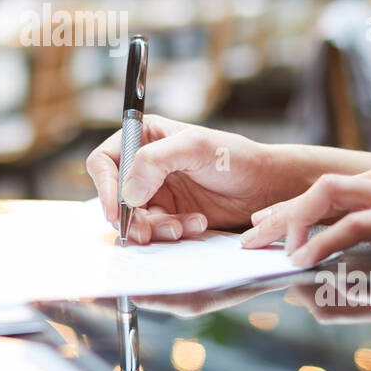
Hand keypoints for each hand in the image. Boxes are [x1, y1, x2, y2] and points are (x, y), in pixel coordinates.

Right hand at [85, 116, 302, 243]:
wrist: (266, 188)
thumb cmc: (235, 157)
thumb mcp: (196, 147)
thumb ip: (156, 160)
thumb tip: (127, 192)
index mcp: (145, 137)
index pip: (105, 161)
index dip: (105, 186)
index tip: (117, 210)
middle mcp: (145, 164)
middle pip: (115, 196)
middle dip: (131, 217)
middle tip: (147, 232)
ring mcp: (156, 191)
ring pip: (134, 219)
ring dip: (155, 228)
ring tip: (184, 226)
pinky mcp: (170, 214)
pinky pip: (155, 231)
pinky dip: (171, 233)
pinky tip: (197, 224)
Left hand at [240, 154, 370, 263]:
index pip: (330, 186)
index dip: (295, 204)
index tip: (267, 221)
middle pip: (315, 188)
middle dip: (278, 214)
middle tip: (248, 239)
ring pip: (325, 198)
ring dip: (292, 223)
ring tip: (269, 251)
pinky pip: (354, 225)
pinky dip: (324, 241)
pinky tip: (304, 260)